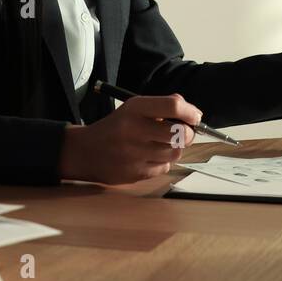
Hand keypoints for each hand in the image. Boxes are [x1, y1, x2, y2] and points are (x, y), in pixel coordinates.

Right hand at [59, 93, 201, 184]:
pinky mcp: (135, 173)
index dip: (190, 112)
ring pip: (175, 152)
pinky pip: (164, 167)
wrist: (85, 152)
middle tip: (183, 133)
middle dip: (187, 134)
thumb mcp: (133, 109)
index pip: (173, 106)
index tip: (195, 116)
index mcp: (135, 109)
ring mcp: (134, 154)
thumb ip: (161, 107)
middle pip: (180, 133)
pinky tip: (149, 157)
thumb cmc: (115, 127)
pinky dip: (162, 162)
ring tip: (162, 144)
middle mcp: (134, 130)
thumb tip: (191, 111)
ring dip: (174, 148)